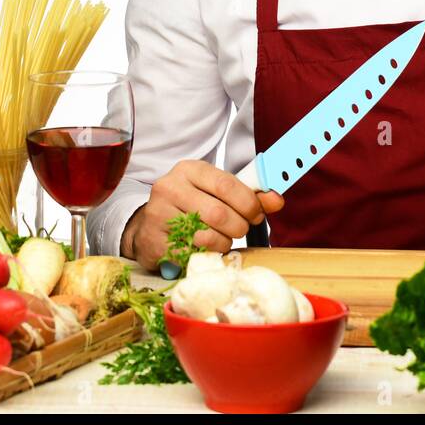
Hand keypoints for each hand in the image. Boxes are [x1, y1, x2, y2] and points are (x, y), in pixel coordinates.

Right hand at [121, 159, 284, 270]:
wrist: (147, 227)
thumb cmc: (188, 206)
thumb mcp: (215, 192)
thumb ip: (247, 195)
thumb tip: (277, 200)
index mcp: (189, 169)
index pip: (226, 184)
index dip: (248, 202)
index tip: (257, 214)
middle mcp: (170, 187)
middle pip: (219, 213)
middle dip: (239, 226)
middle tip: (241, 229)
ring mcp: (158, 214)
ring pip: (206, 236)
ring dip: (223, 243)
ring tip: (222, 239)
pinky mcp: (153, 241)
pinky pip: (191, 254)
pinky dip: (204, 255)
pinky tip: (203, 248)